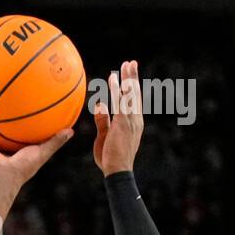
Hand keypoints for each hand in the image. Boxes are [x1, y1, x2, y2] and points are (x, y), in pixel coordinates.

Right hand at [0, 126, 71, 187]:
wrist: (5, 177)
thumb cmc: (24, 167)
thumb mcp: (42, 152)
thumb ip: (55, 142)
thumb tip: (71, 131)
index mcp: (17, 150)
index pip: (19, 135)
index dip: (21, 126)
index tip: (23, 115)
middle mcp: (3, 149)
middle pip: (1, 134)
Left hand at [93, 59, 143, 175]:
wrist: (117, 171)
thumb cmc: (110, 158)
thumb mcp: (105, 136)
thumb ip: (102, 120)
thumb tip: (100, 105)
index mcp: (133, 123)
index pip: (134, 101)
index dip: (132, 87)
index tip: (130, 75)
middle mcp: (135, 119)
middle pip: (135, 94)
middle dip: (133, 77)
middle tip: (131, 62)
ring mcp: (130, 121)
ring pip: (130, 95)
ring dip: (128, 78)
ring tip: (126, 64)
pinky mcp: (123, 124)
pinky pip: (120, 103)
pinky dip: (118, 91)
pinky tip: (115, 80)